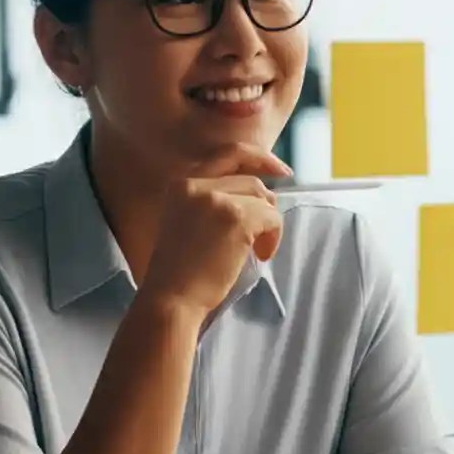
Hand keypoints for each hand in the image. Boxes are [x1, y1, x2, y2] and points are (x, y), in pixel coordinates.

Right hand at [138, 143, 291, 320]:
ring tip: (257, 249)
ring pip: (264, 200)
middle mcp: (197, 185)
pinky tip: (262, 254)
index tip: (282, 170)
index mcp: (182, 184)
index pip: (229, 155)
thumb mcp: (187, 223)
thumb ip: (214, 201)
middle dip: (265, 206)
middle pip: (251, 182)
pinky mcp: (236, 217)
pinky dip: (274, 236)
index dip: (260, 158)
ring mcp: (216, 199)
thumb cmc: (182, 271)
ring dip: (268, 224)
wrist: (171, 298)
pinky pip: (272, 218)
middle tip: (265, 233)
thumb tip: (263, 193)